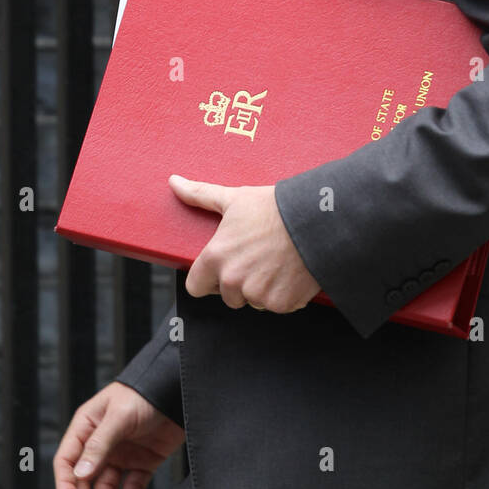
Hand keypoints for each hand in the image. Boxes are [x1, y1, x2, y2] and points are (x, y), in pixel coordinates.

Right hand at [54, 381, 185, 488]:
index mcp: (87, 427)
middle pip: (85, 479)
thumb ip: (100, 444)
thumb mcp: (120, 416)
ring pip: (107, 487)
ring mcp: (121, 454)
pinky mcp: (143, 462)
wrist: (179, 390)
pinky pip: (132, 486)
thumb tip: (80, 475)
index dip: (66, 485)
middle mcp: (101, 443)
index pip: (67, 460)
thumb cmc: (145, 394)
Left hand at [173, 173, 319, 313]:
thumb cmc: (273, 207)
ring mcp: (257, 295)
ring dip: (263, 289)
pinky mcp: (281, 303)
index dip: (207, 278)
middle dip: (240, 283)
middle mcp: (233, 280)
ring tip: (276, 262)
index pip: (195, 286)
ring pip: (253, 301)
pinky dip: (285, 294)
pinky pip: (278, 306)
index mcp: (216, 257)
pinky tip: (291, 272)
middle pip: (227, 296)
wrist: (315, 219)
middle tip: (258, 258)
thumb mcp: (234, 199)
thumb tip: (174, 182)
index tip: (222, 268)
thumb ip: (200, 194)